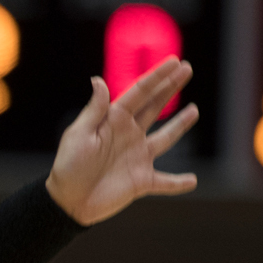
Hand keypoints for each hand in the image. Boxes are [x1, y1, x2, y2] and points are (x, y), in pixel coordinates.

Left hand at [45, 57, 198, 225]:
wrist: (68, 201)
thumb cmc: (69, 166)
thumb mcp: (79, 135)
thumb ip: (94, 110)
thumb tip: (98, 80)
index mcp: (114, 121)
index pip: (140, 93)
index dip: (158, 76)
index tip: (176, 61)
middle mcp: (129, 135)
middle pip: (155, 107)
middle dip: (170, 88)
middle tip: (187, 69)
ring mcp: (137, 157)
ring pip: (166, 138)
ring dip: (180, 125)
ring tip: (194, 110)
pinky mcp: (142, 181)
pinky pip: (166, 182)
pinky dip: (179, 183)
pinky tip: (192, 180)